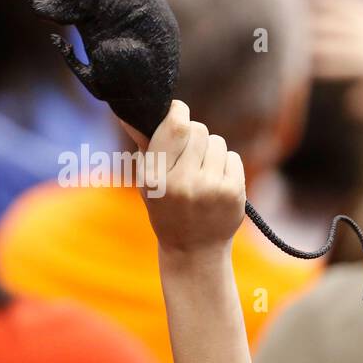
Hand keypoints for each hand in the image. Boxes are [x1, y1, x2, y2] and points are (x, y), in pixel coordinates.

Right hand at [140, 101, 245, 255]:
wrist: (193, 250)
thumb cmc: (166, 208)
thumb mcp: (146, 181)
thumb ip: (144, 145)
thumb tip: (129, 113)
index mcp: (155, 178)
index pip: (175, 126)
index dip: (179, 111)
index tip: (178, 112)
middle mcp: (182, 183)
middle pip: (198, 129)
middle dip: (194, 135)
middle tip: (189, 156)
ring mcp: (210, 188)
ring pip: (217, 141)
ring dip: (210, 151)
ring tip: (202, 174)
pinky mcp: (233, 192)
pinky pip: (233, 157)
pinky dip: (226, 165)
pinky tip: (216, 184)